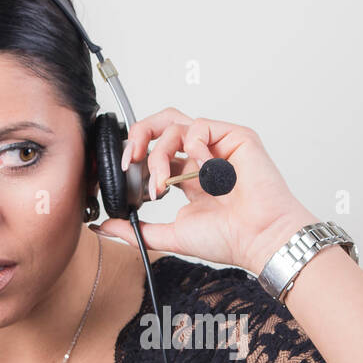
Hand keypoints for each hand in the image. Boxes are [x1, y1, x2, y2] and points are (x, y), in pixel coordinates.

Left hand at [92, 107, 314, 272]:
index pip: (156, 150)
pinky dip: (194, 146)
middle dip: (139, 136)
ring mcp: (218, 146)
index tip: (125, 173)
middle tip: (130, 159)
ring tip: (165, 182)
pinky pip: (201, 126)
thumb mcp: (171, 235)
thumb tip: (104, 227)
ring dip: (161, 152)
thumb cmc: (229, 239)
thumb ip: (137, 230)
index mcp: (189, 176)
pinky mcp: (235, 137)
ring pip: (176, 123)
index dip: (137, 156)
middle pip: (162, 125)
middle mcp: (202, 157)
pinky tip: (202, 171)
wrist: (258, 238)